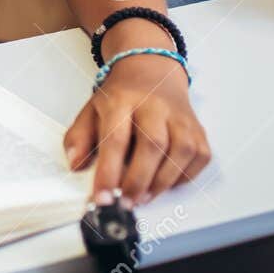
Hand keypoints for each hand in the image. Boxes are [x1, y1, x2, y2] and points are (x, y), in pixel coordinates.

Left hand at [64, 22, 209, 204]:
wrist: (151, 70)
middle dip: (138, 180)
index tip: (102, 196)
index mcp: (121, 100)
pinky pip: (199, 157)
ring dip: (161, 182)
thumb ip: (79, 137)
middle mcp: (154, 106)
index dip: (109, 171)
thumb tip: (74, 164)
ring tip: (142, 198)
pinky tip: (165, 184)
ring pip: (180, 151)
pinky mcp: (198, 129)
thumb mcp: (91, 110)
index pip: (116, 138)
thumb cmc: (120, 96)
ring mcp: (180, 117)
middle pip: (152, 144)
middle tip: (125, 202)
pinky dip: (183, 177)